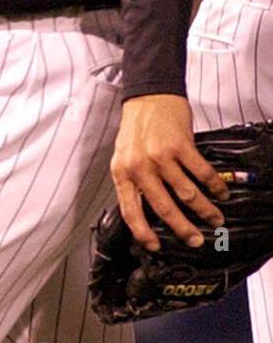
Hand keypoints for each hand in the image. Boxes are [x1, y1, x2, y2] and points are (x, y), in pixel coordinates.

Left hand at [111, 93, 228, 250]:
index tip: (155, 246)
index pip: (130, 210)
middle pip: (164, 208)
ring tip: (215, 218)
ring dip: (205, 210)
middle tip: (196, 240)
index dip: (143, 232)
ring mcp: (160, 156)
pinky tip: (220, 193)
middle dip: (183, 228)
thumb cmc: (136, 129)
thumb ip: (134, 181)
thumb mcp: (124, 156)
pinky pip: (201, 174)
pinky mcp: (180, 146)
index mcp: (121, 171)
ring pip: (186, 194)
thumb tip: (148, 212)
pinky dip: (214, 187)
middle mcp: (139, 166)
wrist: (148, 96)